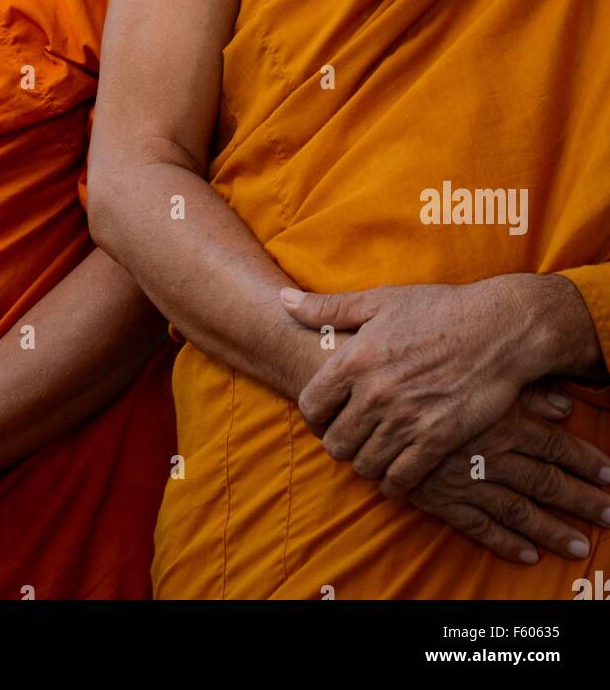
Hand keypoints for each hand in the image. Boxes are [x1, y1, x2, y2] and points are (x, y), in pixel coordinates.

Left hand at [280, 275, 581, 493]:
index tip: (327, 414)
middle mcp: (376, 392)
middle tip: (352, 436)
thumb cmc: (439, 309)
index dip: (314, 415)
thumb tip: (282, 300)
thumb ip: (326, 308)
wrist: (499, 329)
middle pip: (334, 442)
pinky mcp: (437, 440)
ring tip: (375, 451)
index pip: (310, 406)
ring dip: (366, 462)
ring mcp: (406, 419)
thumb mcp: (380, 300)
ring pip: (365, 464)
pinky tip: (399, 469)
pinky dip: (394, 480)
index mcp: (356, 358)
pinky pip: (400, 478)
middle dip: (339, 441)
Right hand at [408, 385, 609, 561]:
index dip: (584, 460)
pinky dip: (505, 543)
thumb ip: (523, 390)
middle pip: (545, 481)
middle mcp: (488, 453)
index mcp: (500, 420)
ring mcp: (465, 480)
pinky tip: (529, 555)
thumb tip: (564, 405)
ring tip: (580, 546)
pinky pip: (478, 527)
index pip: (553, 444)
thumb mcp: (474, 373)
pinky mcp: (440, 498)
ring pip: (518, 510)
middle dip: (581, 500)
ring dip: (552, 530)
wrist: (367, 399)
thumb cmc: (424, 377)